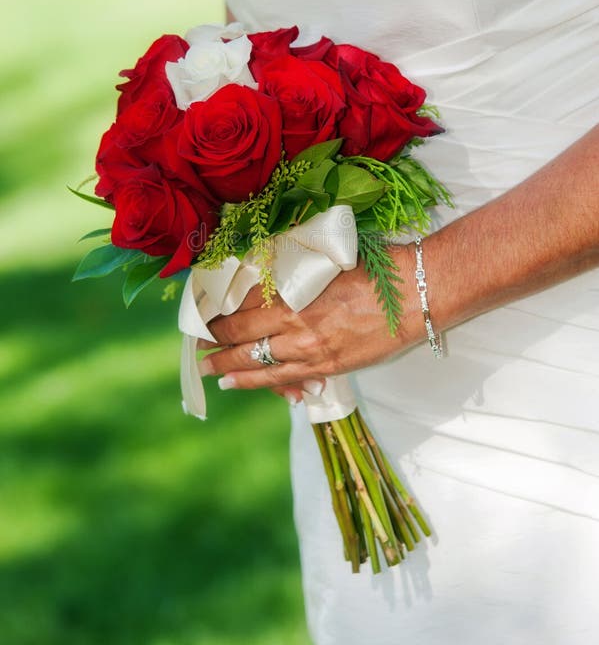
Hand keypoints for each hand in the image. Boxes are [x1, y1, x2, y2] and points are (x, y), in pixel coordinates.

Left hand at [195, 249, 422, 395]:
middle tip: (196, 345)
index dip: (217, 313)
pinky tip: (238, 383)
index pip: (240, 306)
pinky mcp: (328, 367)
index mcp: (292, 292)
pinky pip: (284, 379)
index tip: (203, 315)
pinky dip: (257, 382)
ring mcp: (310, 350)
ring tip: (207, 370)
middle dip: (214, 342)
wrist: (415, 295)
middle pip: (240, 336)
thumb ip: (292, 272)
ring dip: (227, 367)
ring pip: (256, 363)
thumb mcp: (325, 261)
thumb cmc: (375, 269)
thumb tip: (262, 275)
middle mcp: (294, 324)